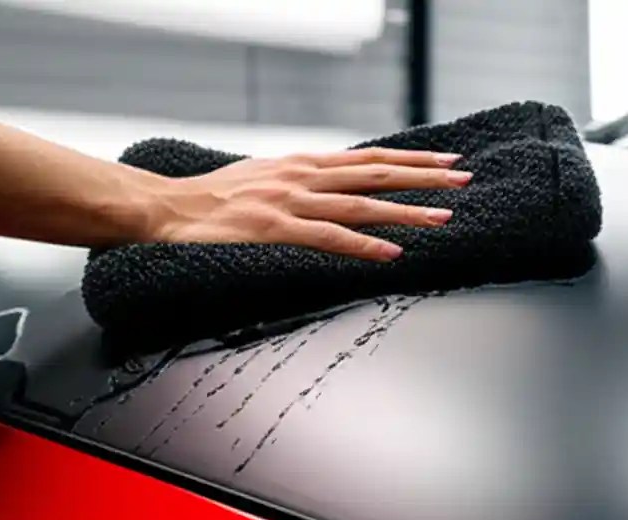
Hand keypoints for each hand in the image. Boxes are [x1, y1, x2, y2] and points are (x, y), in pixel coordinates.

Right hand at [137, 148, 471, 260]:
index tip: (444, 161)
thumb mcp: (263, 179)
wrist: (164, 209)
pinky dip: (363, 246)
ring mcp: (289, 202)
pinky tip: (392, 252)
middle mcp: (302, 176)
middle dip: (424, 176)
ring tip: (443, 216)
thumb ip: (300, 183)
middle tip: (463, 178)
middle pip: (375, 173)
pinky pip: (328, 238)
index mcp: (301, 164)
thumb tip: (332, 189)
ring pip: (361, 205)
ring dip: (406, 211)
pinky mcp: (274, 230)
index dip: (409, 160)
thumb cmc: (211, 200)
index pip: (367, 158)